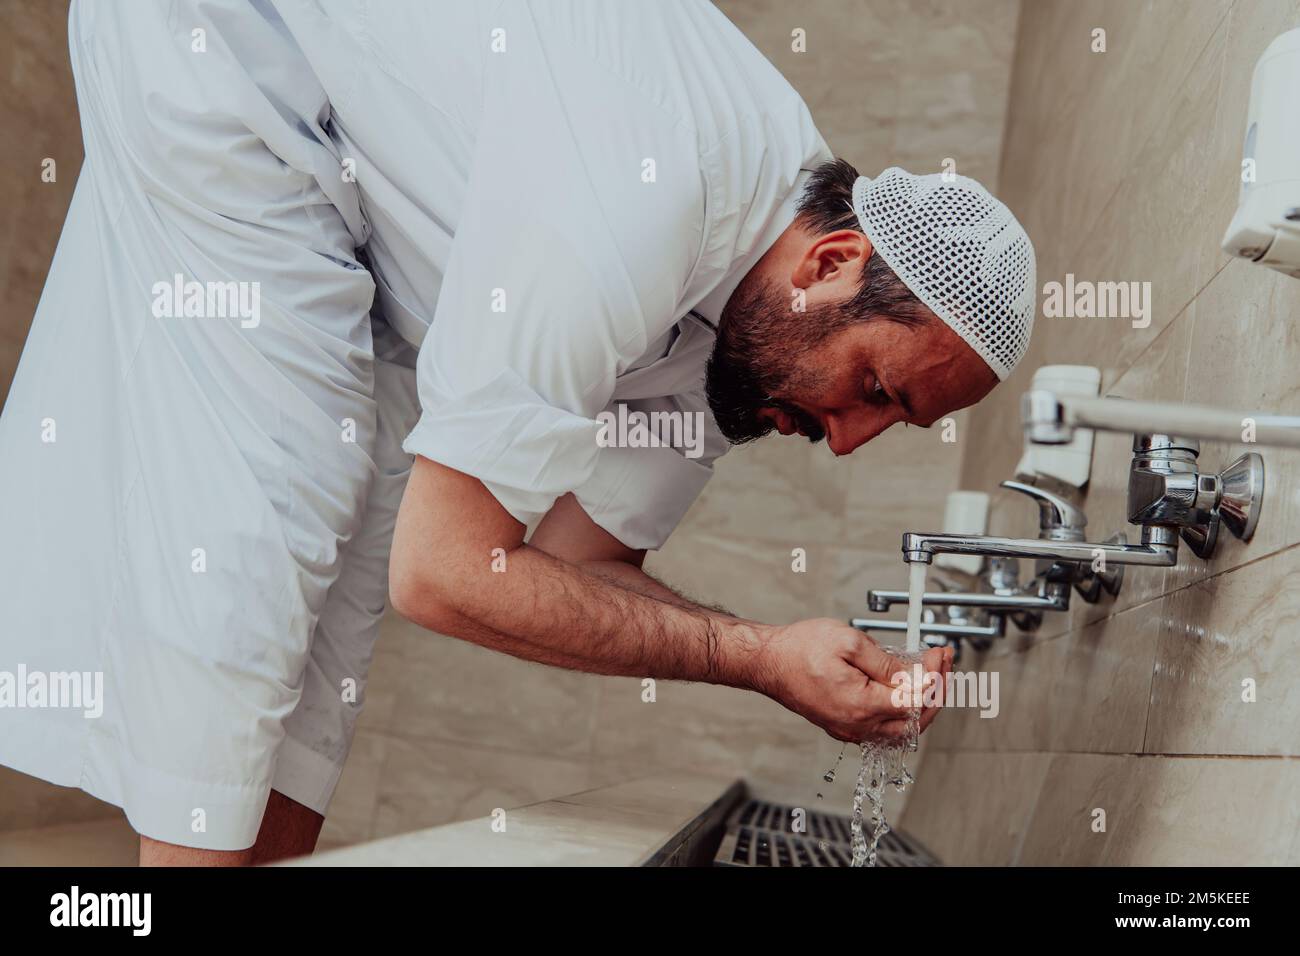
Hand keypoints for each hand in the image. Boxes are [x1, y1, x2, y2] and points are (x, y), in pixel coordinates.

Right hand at [754, 618, 952, 742]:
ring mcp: (850, 729)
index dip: (935, 675)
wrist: (767, 662)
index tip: (938, 654)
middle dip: (937, 690)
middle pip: (916, 720)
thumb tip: (915, 676)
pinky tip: (905, 686)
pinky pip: (884, 726)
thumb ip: (887, 662)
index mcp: (862, 705)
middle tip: (943, 665)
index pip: (917, 699)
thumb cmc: (798, 650)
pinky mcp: (843, 725)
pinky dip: (902, 709)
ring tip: (931, 674)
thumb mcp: (848, 642)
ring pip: (902, 728)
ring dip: (922, 702)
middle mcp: (857, 725)